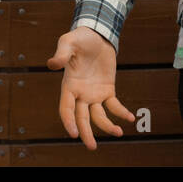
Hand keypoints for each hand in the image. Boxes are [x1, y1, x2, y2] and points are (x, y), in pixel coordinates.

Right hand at [48, 27, 136, 148]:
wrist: (97, 35)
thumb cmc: (79, 38)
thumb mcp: (69, 42)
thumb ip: (62, 54)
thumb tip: (52, 64)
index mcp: (68, 86)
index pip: (65, 108)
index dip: (69, 121)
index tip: (74, 133)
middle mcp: (80, 94)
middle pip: (82, 118)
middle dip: (86, 133)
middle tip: (92, 147)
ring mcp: (94, 94)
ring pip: (99, 116)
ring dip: (107, 126)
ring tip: (118, 133)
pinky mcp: (107, 90)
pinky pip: (114, 105)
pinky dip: (121, 112)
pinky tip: (130, 118)